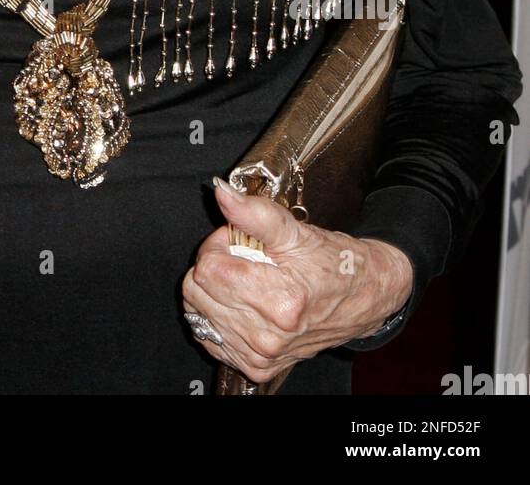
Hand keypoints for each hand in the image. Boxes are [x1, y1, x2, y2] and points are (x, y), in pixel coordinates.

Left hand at [180, 177, 413, 383]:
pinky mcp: (256, 366)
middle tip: (243, 258)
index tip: (237, 240)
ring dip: (216, 291)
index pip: (207, 268)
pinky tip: (243, 303)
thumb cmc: (334, 265)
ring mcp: (260, 355)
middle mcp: (267, 335)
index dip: (217, 245)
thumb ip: (253, 212)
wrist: (363, 296)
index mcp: (278, 301)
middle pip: (197, 291)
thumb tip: (221, 193)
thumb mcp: (296, 231)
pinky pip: (210, 336)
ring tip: (248, 279)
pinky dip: (218, 315)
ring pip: (198, 313)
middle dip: (215, 266)